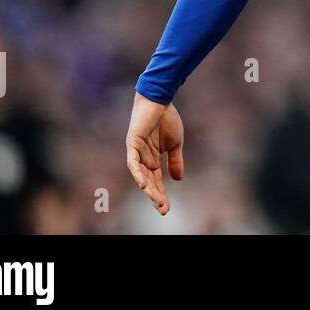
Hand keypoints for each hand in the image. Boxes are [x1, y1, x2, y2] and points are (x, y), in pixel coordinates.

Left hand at [125, 93, 184, 215]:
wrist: (160, 100)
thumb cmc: (167, 119)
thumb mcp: (175, 143)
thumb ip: (175, 161)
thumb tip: (178, 179)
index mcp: (152, 159)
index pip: (156, 181)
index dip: (160, 195)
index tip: (167, 209)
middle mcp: (143, 159)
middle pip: (148, 182)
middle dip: (155, 196)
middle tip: (163, 209)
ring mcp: (136, 152)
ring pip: (140, 176)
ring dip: (148, 189)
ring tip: (156, 200)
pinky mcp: (132, 143)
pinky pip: (133, 162)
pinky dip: (137, 173)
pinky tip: (143, 184)